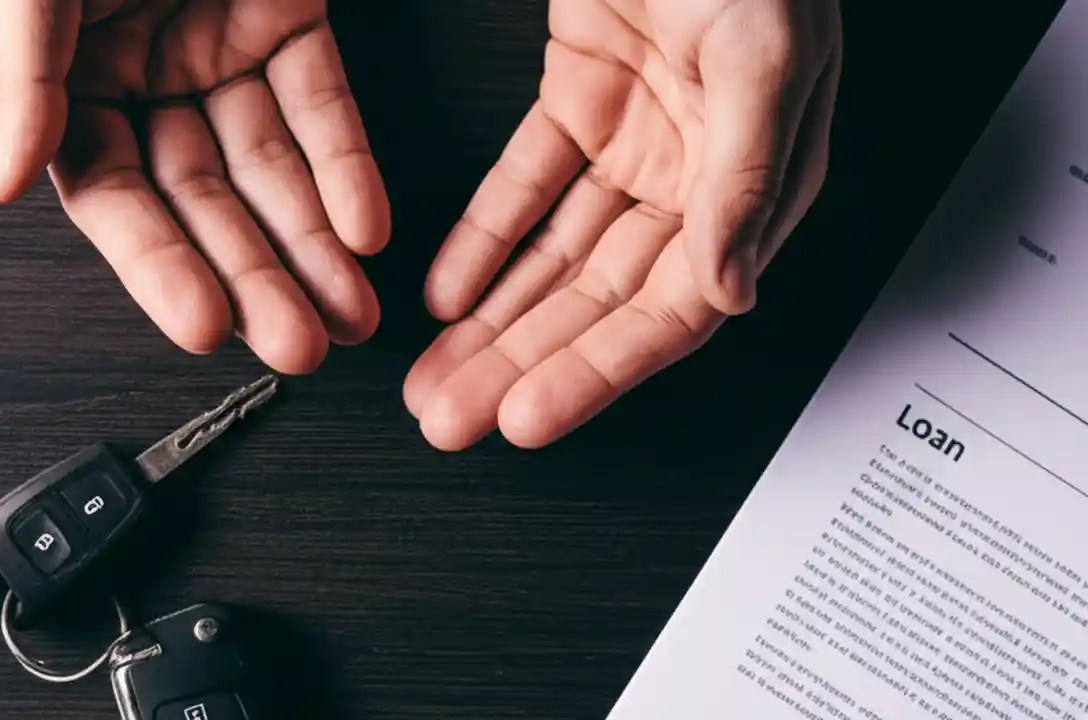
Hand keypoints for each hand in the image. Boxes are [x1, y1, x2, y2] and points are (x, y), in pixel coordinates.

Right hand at [0, 0, 388, 372]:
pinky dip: (347, 166)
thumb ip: (23, 77)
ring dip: (314, 247)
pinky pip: (322, 107)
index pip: (117, 200)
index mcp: (73, 81)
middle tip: (299, 348)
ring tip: (352, 317)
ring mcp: (220, 54)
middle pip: (207, 203)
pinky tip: (367, 227)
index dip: (162, 268)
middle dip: (257, 278)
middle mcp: (147, 80)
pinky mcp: (289, 24)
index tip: (207, 327)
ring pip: (273, 172)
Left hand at [406, 0, 841, 449]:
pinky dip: (483, 238)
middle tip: (453, 419)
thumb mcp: (760, 56)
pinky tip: (447, 291)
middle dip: (520, 365)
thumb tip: (728, 290)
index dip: (596, 372)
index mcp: (753, 184)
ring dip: (492, 321)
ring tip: (436, 379)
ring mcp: (636, 142)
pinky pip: (523, 185)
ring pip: (552, 257)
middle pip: (595, 301)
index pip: (670, 311)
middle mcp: (694, 178)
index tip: (524, 418)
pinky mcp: (581, 99)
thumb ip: (745, 177)